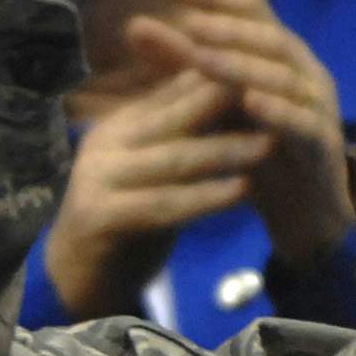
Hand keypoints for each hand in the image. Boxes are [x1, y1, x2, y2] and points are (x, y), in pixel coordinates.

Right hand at [44, 67, 268, 317]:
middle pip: (175, 119)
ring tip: (269, 145)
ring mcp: (98, 178)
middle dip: (228, 108)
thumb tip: (229, 90)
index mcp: (120, 124)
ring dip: (224, 151)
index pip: (174, 91)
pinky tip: (241, 192)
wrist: (77, 278)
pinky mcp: (100, 216)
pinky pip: (162, 204)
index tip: (270, 76)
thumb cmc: (126, 220)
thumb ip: (183, 135)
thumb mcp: (156, 169)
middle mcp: (105, 143)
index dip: (222, 81)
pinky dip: (205, 197)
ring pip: (173, 159)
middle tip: (277, 98)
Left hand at [121, 0, 351, 269]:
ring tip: (202, 58)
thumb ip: (181, 63)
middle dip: (227, 25)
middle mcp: (302, 71)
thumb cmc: (257, 150)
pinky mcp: (324, 144)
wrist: (304, 216)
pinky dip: (278, 110)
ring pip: (283, 76)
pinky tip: (250, 103)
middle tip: (187, 18)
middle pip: (267, 35)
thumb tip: (134, 25)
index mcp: (276, 54)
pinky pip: (302, 122)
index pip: (245, 8)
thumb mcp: (213, 101)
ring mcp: (317, 106)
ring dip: (242, 65)